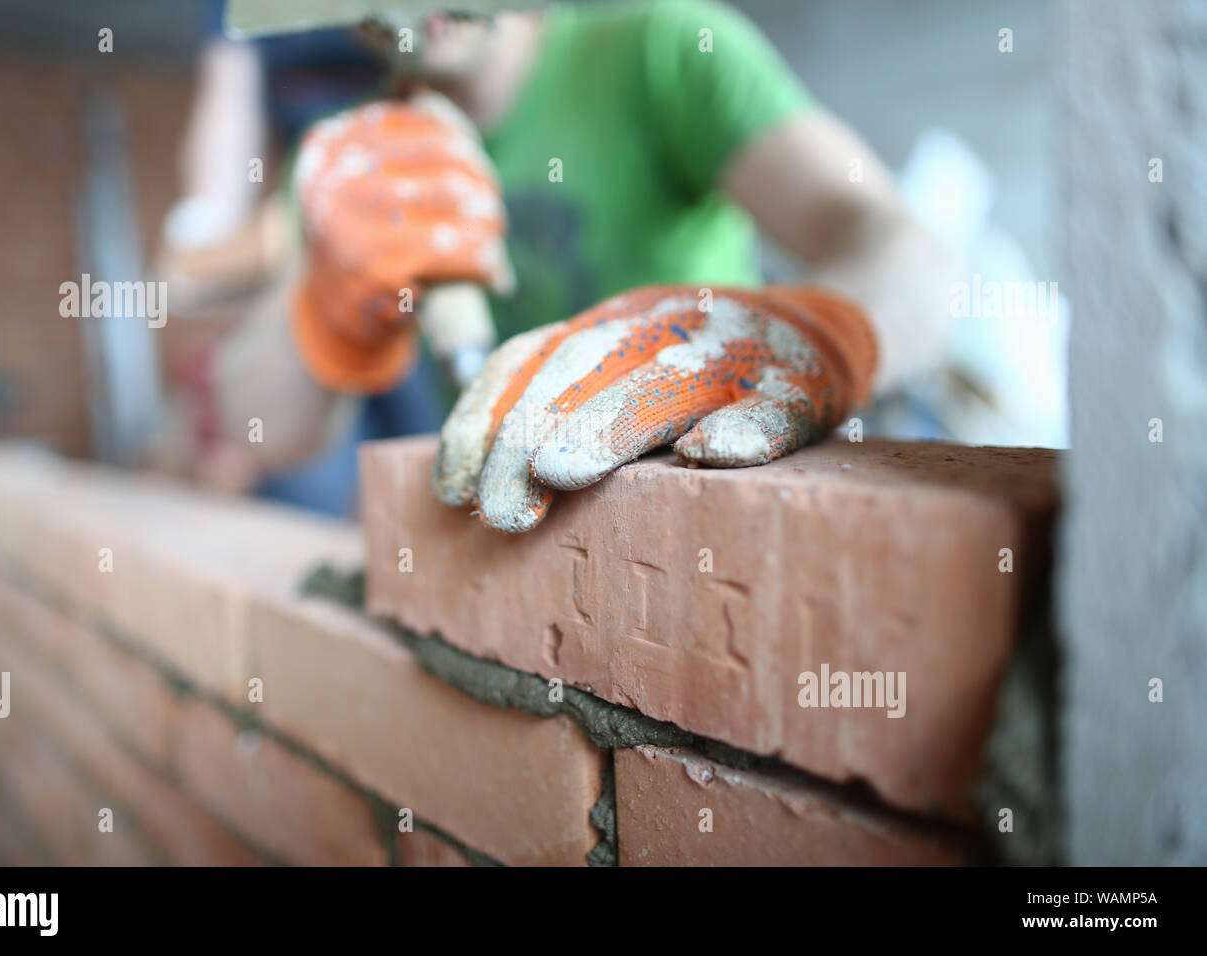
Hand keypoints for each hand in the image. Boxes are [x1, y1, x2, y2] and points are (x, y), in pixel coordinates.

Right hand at [292, 92, 512, 393]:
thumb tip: (441, 108)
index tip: (476, 168)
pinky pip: (461, 254)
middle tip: (492, 215)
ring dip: (490, 228)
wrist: (330, 319)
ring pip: (459, 204)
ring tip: (493, 246)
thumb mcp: (360, 184)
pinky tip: (493, 277)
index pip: (420, 119)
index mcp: (331, 148)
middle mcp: (337, 181)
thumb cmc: (362, 242)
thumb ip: (394, 144)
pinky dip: (488, 266)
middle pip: (446, 161)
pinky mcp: (380, 271)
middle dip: (483, 187)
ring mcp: (356, 226)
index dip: (462, 141)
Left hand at [433, 284, 876, 532]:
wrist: (832, 316)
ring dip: (611, 427)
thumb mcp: (628, 365)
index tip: (452, 489)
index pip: (528, 361)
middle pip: (582, 372)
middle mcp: (664, 325)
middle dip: (528, 436)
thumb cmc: (707, 369)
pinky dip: (747, 428)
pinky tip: (712, 455)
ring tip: (561, 473)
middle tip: (500, 512)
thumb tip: (471, 485)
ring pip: (667, 383)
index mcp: (611, 326)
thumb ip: (564, 404)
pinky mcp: (804, 381)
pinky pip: (777, 404)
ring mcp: (735, 350)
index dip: (482, 419)